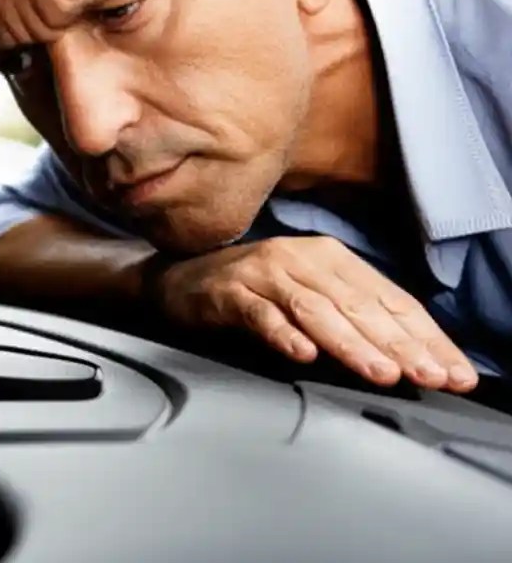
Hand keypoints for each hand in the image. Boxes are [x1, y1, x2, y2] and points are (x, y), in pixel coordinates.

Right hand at [151, 236, 477, 391]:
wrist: (178, 279)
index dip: (426, 337)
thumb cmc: (250, 292)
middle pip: (359, 305)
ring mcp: (264, 273)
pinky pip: (260, 314)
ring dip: (351, 344)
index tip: (453, 371)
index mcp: (330, 257)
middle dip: (399, 345)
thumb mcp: (308, 295)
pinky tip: (302, 354)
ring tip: (379, 372)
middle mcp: (301, 258)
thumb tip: (406, 357)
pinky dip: (283, 333)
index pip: (390, 299)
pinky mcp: (228, 292)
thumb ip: (350, 317)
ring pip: (316, 310)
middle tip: (427, 375)